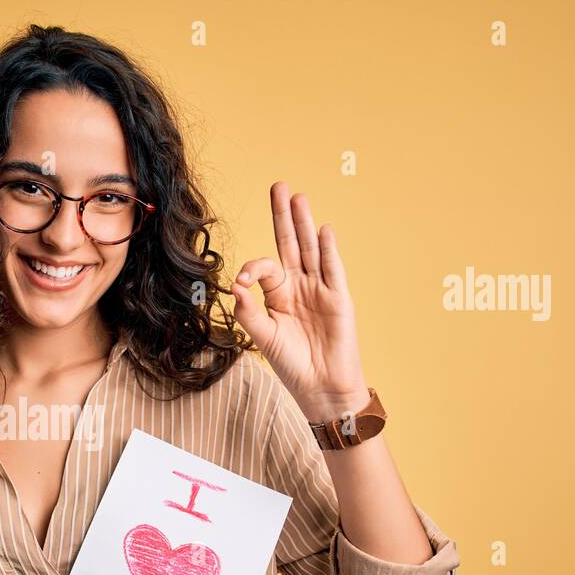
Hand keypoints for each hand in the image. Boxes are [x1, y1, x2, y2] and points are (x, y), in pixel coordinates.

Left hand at [230, 181, 370, 422]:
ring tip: (299, 197)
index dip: (252, 269)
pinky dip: (328, 251)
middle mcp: (299, 287)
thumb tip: (236, 286)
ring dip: (305, 224)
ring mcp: (321, 290)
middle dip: (284, 216)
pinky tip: (322, 230)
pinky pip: (333, 270)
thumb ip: (249, 313)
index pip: (264, 268)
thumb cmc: (292, 365)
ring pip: (312, 250)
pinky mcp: (339, 299)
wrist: (322, 387)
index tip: (242, 283)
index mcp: (278, 295)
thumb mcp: (264, 338)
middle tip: (279, 186)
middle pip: (290, 244)